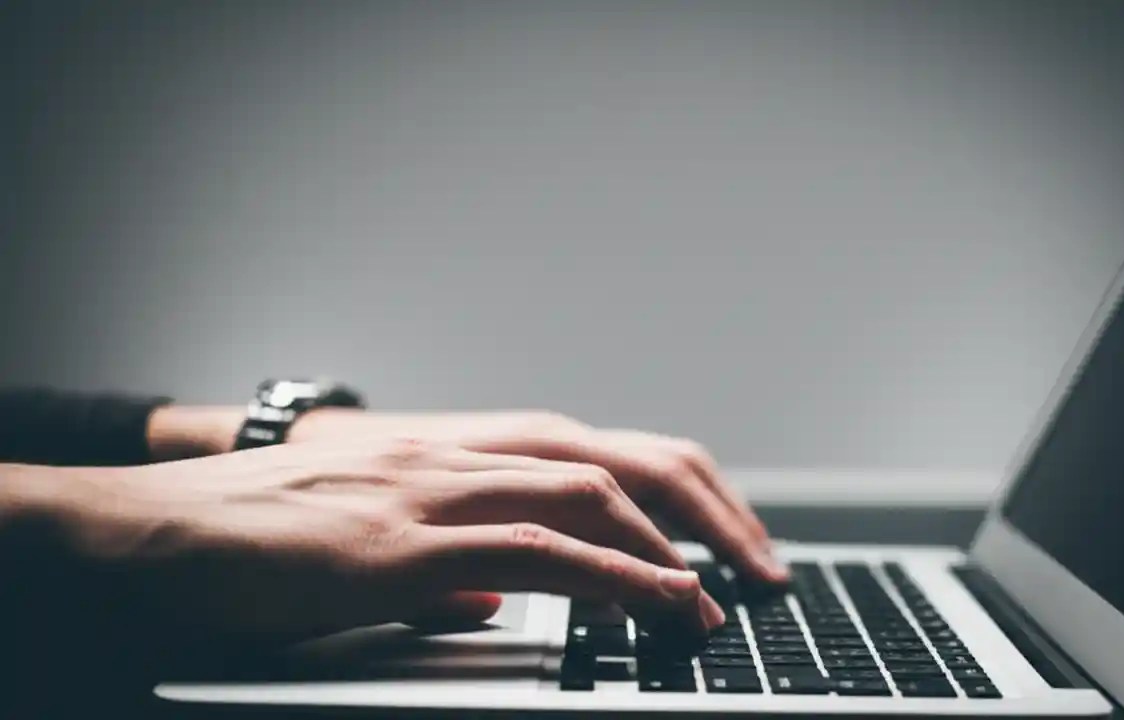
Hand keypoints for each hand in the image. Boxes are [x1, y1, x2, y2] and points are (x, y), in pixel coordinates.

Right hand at [11, 440, 723, 642]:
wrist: (153, 527)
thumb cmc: (258, 532)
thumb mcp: (372, 536)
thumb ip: (447, 561)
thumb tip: (499, 601)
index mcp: (459, 450)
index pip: (598, 452)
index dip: (676, 491)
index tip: (725, 538)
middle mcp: (459, 453)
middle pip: (617, 460)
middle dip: (705, 512)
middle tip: (760, 566)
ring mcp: (433, 491)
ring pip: (586, 496)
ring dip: (670, 548)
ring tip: (722, 599)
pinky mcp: (400, 545)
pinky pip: (531, 553)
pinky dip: (608, 577)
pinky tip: (653, 603)